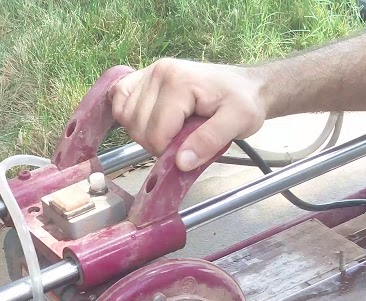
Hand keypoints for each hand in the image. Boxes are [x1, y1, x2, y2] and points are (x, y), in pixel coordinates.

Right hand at [111, 59, 267, 172]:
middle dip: (157, 143)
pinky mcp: (142, 76)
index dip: (169, 152)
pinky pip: (118, 101)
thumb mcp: (239, 123)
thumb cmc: (244, 103)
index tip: (190, 148)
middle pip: (138, 127)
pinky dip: (128, 117)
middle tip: (183, 139)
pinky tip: (148, 121)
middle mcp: (158, 72)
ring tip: (170, 129)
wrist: (246, 85)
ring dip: (144, 132)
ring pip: (125, 118)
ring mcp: (148, 72)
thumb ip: (209, 141)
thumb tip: (180, 163)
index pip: (156, 133)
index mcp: (179, 83)